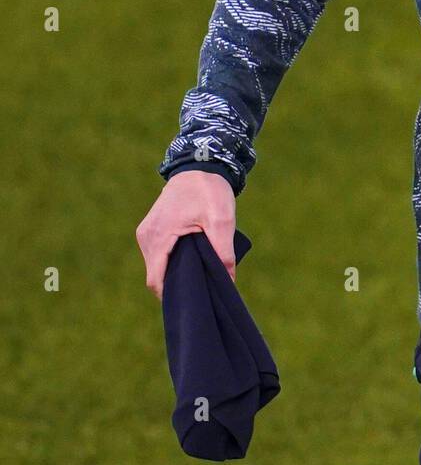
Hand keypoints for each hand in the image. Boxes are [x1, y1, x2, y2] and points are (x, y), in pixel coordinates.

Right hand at [136, 170, 236, 300]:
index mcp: (158, 235)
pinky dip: (172, 262)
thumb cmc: (210, 189)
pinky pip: (158, 254)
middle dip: (176, 285)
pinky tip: (191, 263)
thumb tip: (228, 281)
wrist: (200, 163)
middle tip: (202, 291)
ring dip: (174, 273)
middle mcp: (147, 236)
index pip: (156, 281)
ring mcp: (147, 232)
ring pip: (157, 265)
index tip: (193, 301)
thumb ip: (224, 251)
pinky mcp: (152, 229)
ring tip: (199, 277)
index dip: (173, 295)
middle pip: (156, 275)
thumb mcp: (221, 220)